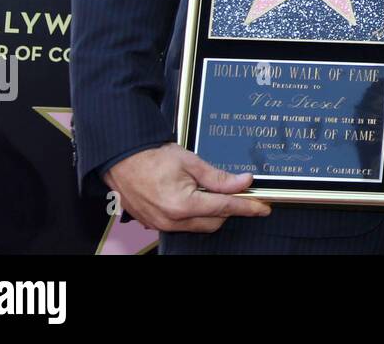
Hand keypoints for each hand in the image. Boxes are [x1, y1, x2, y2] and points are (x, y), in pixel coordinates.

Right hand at [103, 142, 271, 232]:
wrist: (121, 160)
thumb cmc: (151, 157)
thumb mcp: (191, 162)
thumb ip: (219, 177)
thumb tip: (243, 182)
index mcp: (183, 205)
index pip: (225, 208)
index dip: (247, 207)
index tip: (263, 208)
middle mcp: (172, 221)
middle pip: (214, 222)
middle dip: (229, 208)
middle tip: (238, 192)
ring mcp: (161, 225)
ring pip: (199, 225)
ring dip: (212, 212)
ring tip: (212, 191)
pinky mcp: (155, 224)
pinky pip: (183, 225)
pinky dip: (195, 214)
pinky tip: (195, 197)